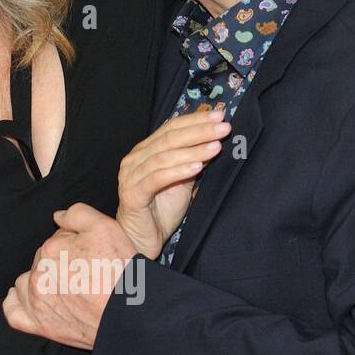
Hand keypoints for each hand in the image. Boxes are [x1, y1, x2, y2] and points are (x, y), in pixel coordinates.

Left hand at [3, 203, 136, 348]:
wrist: (128, 313)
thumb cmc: (119, 272)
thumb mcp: (106, 227)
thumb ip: (78, 214)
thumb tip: (57, 216)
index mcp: (51, 248)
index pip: (57, 239)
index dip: (75, 244)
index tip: (90, 254)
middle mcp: (39, 274)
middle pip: (43, 260)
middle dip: (59, 262)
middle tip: (85, 272)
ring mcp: (36, 301)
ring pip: (27, 282)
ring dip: (39, 281)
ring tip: (64, 287)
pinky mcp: (39, 324)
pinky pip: (13, 312)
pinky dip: (17, 303)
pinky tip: (28, 298)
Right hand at [116, 107, 230, 257]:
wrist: (141, 239)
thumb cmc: (160, 211)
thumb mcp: (182, 180)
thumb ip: (193, 160)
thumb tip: (214, 140)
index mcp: (145, 150)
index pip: (171, 127)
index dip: (196, 120)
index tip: (220, 116)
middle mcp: (135, 159)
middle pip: (169, 138)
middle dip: (199, 131)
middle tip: (223, 127)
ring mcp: (131, 175)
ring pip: (164, 156)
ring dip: (193, 150)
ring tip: (216, 146)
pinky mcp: (132, 193)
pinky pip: (157, 178)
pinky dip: (178, 170)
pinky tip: (198, 167)